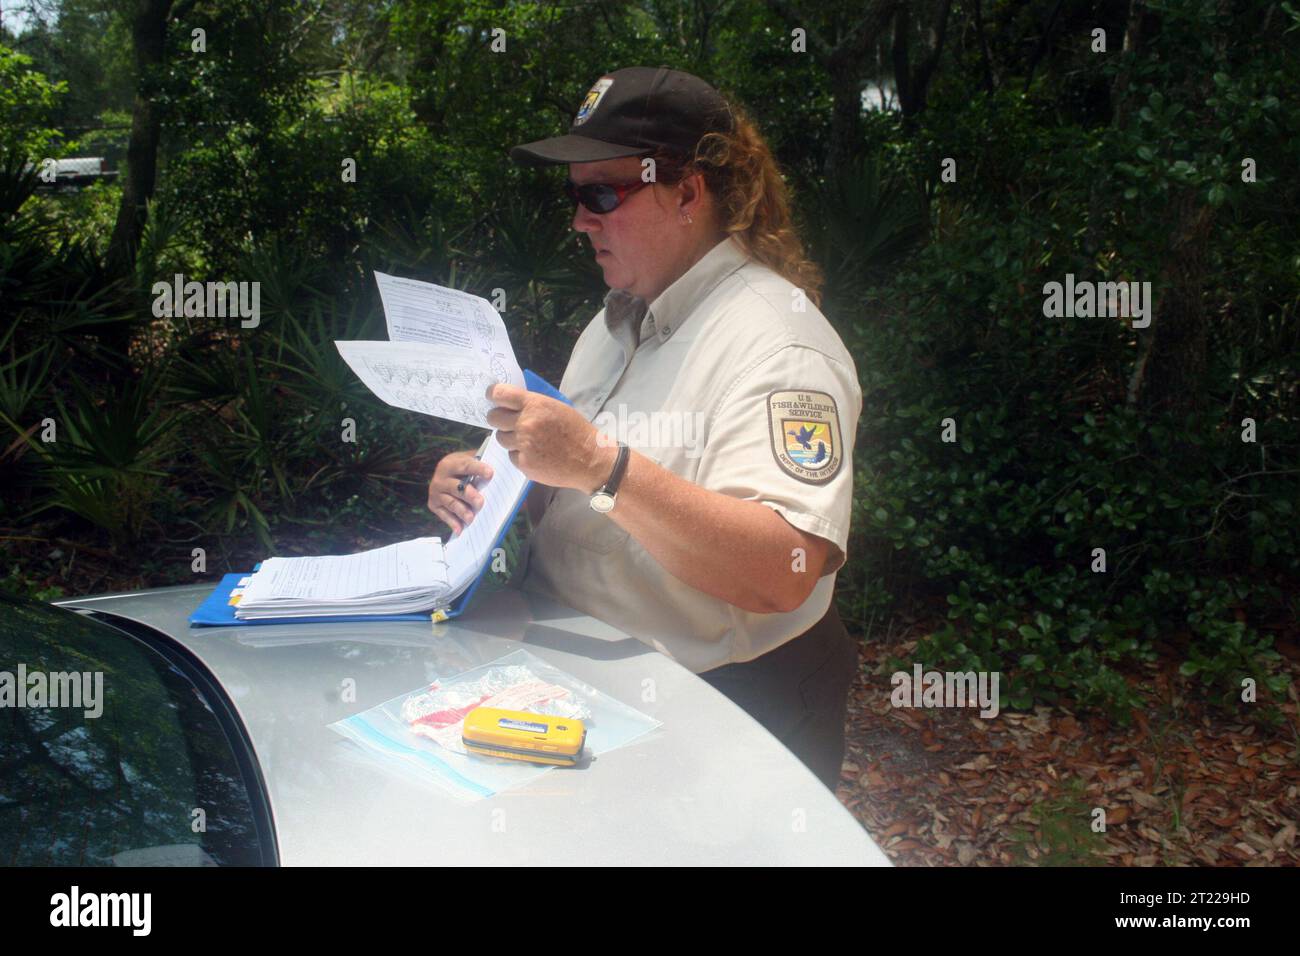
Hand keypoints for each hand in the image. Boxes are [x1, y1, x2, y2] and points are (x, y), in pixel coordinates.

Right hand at [427, 448, 493, 534]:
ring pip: (451, 503)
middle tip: (480, 502)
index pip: (465, 466)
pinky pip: (444, 515)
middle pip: (456, 488)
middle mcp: (440, 478)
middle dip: (469, 495)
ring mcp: (436, 492)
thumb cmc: (464, 469)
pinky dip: (453, 522)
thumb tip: (504, 470)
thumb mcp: (470, 460)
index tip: (490, 474)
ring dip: (462, 511)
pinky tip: (460, 529)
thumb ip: (483, 464)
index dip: (478, 469)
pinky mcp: (433, 505)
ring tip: (471, 518)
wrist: (445, 474)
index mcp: (450, 463)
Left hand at [485, 383, 613, 491]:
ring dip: (510, 438)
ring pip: (501, 438)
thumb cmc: (576, 431)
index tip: (492, 397)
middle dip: (498, 418)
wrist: (590, 460)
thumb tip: (512, 403)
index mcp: (535, 405)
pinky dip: (520, 455)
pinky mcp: (524, 464)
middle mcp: (525, 423)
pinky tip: (536, 454)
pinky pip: (512, 456)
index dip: (492, 394)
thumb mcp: (557, 408)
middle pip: (493, 418)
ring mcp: (523, 445)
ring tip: (527, 440)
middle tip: (507, 421)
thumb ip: (533, 404)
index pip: (500, 394)